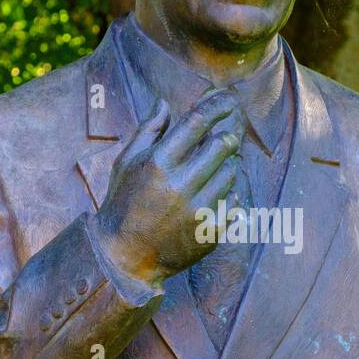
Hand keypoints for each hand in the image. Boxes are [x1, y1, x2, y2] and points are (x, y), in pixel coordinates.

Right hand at [96, 92, 239, 285]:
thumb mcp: (126, 164)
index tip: (228, 101)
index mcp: (158, 163)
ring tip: (210, 174)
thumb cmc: (123, 205)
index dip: (216, 106)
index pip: (196, 123)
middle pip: (221, 146)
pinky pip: (235, 202)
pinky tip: (213, 198)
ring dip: (226, 167)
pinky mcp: (210, 232)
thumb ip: (148, 131)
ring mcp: (198, 210)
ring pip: (231, 174)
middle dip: (226, 138)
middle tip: (223, 140)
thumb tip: (164, 102)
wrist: (123, 258)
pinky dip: (229, 196)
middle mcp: (180, 185)